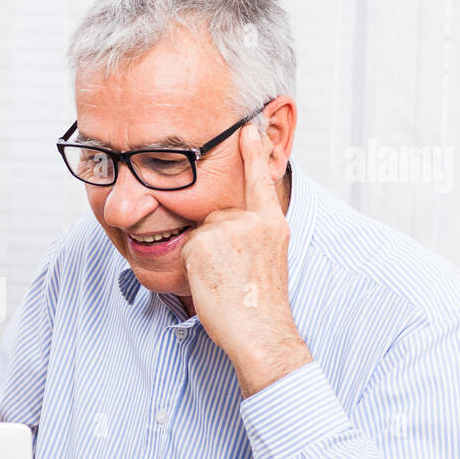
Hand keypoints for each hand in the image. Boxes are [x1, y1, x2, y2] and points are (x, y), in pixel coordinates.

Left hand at [179, 123, 310, 397]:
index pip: (260, 181)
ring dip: (204, 257)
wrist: (259, 330)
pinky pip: (187, 248)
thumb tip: (227, 228)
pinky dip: (192, 267)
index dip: (254, 153)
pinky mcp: (203, 241)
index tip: (250, 127)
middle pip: (216, 217)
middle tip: (233, 276)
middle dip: (215, 243)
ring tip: (225, 281)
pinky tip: (212, 281)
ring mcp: (228, 229)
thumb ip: (251, 236)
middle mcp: (253, 221)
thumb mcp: (267, 261)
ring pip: (200, 233)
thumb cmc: (260, 306)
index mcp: (273, 224)